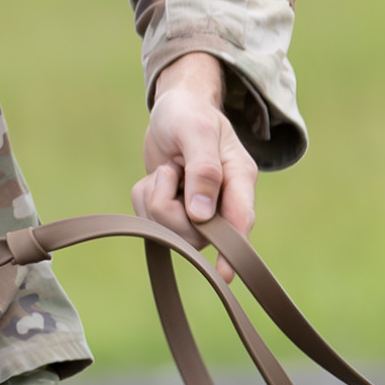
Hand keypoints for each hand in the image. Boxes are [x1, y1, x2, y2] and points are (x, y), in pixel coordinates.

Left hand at [134, 53, 256, 247]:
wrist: (173, 110)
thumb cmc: (190, 113)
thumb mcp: (196, 130)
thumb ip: (203, 168)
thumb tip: (201, 213)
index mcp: (239, 178)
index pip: (240, 220)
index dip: (232, 250)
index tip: (225, 274)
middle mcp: (222, 201)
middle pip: (195, 232)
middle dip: (168, 205)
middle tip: (169, 172)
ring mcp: (198, 211)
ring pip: (168, 230)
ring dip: (155, 196)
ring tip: (168, 169)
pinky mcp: (173, 213)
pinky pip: (149, 221)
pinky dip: (144, 195)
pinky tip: (158, 177)